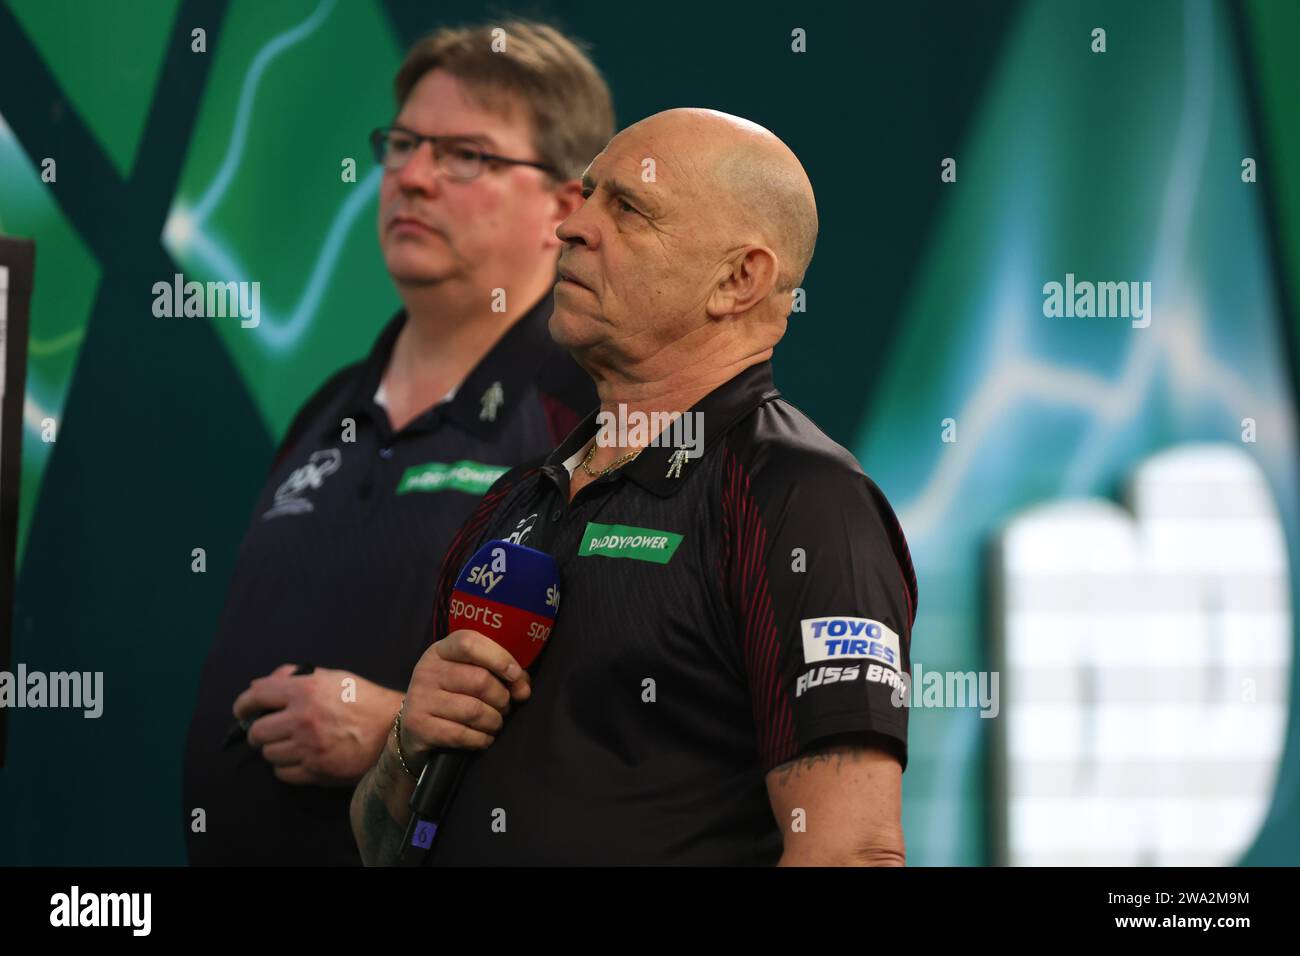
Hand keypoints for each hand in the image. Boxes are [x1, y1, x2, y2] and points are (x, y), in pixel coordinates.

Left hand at [234, 665, 402, 786]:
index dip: (243, 704)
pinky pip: (283, 773)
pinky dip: (286, 767)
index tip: (242, 710)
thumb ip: (297, 677)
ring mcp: (308, 748)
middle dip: (259, 730)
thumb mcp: (334, 677)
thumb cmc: (365, 699)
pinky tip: (300, 757)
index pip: (257, 696)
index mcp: (306, 691)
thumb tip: (259, 684)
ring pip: (269, 754)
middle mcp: (302, 719)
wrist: (394, 729)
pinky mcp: (316, 771)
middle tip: (269, 730)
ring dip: (275, 748)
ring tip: (291, 743)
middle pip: (257, 731)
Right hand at [398, 629, 531, 769]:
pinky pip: (462, 734)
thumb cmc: (452, 696)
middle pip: (479, 680)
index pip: (469, 643)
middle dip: (502, 698)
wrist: (414, 729)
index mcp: (441, 651)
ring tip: (495, 722)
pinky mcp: (418, 726)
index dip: (498, 657)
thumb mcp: (469, 674)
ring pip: (474, 710)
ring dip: (494, 721)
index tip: (515, 674)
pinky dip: (481, 739)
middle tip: (505, 707)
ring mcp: (420, 698)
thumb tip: (523, 688)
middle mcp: (427, 670)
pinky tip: (483, 738)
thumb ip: (499, 673)